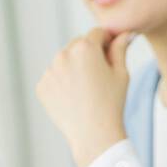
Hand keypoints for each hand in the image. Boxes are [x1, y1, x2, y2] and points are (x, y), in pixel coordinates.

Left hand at [35, 27, 135, 166]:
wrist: (94, 133)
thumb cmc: (112, 102)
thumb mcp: (121, 72)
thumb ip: (119, 48)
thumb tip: (124, 33)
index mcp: (85, 48)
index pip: (97, 33)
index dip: (107, 40)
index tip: (112, 51)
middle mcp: (63, 54)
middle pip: (78, 44)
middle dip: (89, 52)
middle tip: (100, 74)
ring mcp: (50, 71)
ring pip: (65, 60)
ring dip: (74, 66)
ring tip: (87, 88)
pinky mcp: (42, 86)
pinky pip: (54, 76)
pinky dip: (63, 82)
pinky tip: (75, 96)